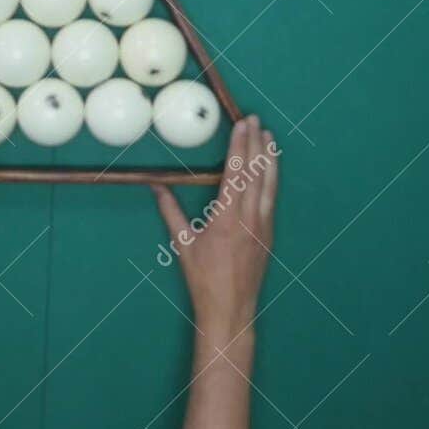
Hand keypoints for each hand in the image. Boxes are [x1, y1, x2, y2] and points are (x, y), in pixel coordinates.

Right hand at [151, 115, 279, 340]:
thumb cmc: (202, 278)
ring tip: (270, 137)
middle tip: (257, 120)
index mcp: (227, 217)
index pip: (236, 173)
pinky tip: (271, 168)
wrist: (230, 307)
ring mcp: (263, 225)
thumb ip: (170, 211)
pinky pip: (271, 198)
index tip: (242, 124)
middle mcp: (249, 217)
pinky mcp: (269, 233)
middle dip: (256, 144)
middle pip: (256, 173)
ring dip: (270, 158)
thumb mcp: (183, 243)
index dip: (240, 146)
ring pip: (269, 184)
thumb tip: (155, 186)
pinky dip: (272, 178)